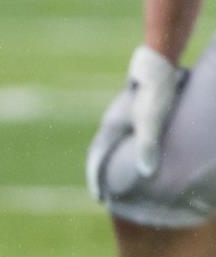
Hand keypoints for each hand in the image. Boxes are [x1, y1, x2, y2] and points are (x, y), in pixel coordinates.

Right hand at [87, 45, 185, 200]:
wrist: (160, 57)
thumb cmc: (158, 89)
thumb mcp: (153, 118)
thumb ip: (148, 145)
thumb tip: (146, 172)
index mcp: (111, 128)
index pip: (97, 160)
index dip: (97, 181)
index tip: (100, 199)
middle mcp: (112, 123)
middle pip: (101, 154)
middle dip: (103, 175)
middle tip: (107, 194)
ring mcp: (122, 115)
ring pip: (113, 145)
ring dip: (112, 162)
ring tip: (120, 178)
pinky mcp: (135, 109)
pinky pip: (126, 136)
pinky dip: (126, 149)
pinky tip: (138, 151)